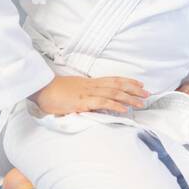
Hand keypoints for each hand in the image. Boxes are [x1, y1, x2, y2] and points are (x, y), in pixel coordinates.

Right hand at [31, 75, 147, 116]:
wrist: (40, 89)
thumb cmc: (53, 92)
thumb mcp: (72, 91)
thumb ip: (84, 95)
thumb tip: (93, 102)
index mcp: (89, 83)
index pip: (113, 80)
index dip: (128, 81)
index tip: (140, 84)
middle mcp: (91, 86)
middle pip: (118, 85)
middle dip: (134, 89)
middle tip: (147, 94)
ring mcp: (88, 93)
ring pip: (114, 93)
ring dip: (129, 98)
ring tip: (141, 103)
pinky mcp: (82, 102)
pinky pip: (102, 102)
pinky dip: (115, 105)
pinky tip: (124, 109)